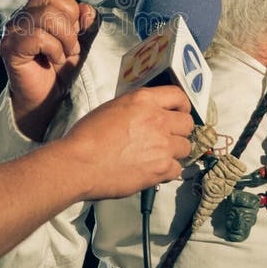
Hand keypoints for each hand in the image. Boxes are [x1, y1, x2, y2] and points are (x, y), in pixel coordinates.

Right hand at [0, 0, 97, 138]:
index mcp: (41, 11)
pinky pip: (40, 35)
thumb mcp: (82, 45)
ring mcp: (13, 29)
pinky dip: (54, 49)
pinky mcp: (10, 46)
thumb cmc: (63, 76)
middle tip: (69, 46)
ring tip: (61, 56)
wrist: (48, 105)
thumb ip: (85, 24)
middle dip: (70, 21)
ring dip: (65, 39)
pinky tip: (50, 61)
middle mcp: (23, 15)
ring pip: (49, 16)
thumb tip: (86, 8)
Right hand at [61, 85, 192, 199]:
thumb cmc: (87, 137)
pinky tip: (153, 170)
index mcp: (143, 100)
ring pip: (185, 147)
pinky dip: (168, 171)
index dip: (182, 106)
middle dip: (179, 131)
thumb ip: (136, 108)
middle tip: (168, 137)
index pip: (178, 96)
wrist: (79, 163)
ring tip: (157, 155)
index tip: (179, 112)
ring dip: (174, 151)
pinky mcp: (161, 168)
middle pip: (187, 123)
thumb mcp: (111, 108)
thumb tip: (146, 114)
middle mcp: (157, 119)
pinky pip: (177, 169)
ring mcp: (162, 144)